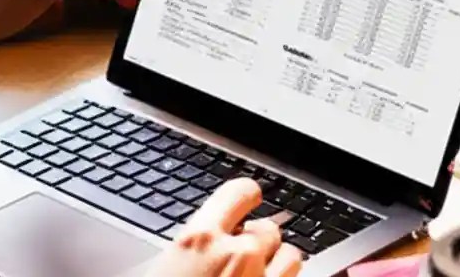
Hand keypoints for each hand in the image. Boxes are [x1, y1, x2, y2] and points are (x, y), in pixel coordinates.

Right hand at [145, 179, 303, 276]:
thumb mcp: (162, 269)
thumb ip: (187, 252)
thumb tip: (196, 245)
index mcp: (197, 241)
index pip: (237, 192)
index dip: (245, 196)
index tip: (248, 199)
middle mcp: (235, 256)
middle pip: (265, 229)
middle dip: (256, 244)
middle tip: (238, 264)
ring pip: (289, 253)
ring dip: (276, 263)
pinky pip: (297, 273)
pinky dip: (283, 276)